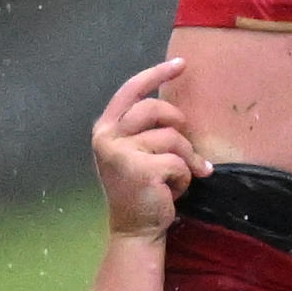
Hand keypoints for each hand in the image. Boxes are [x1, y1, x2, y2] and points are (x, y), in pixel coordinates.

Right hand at [92, 58, 197, 235]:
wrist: (135, 227)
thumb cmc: (141, 187)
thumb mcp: (138, 151)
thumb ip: (148, 129)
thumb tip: (180, 112)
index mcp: (106, 128)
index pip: (131, 90)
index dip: (156, 74)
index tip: (181, 64)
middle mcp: (107, 137)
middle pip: (156, 108)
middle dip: (179, 124)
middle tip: (185, 148)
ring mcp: (121, 153)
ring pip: (173, 138)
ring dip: (185, 159)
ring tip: (175, 177)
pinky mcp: (140, 169)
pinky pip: (179, 162)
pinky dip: (184, 177)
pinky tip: (171, 190)